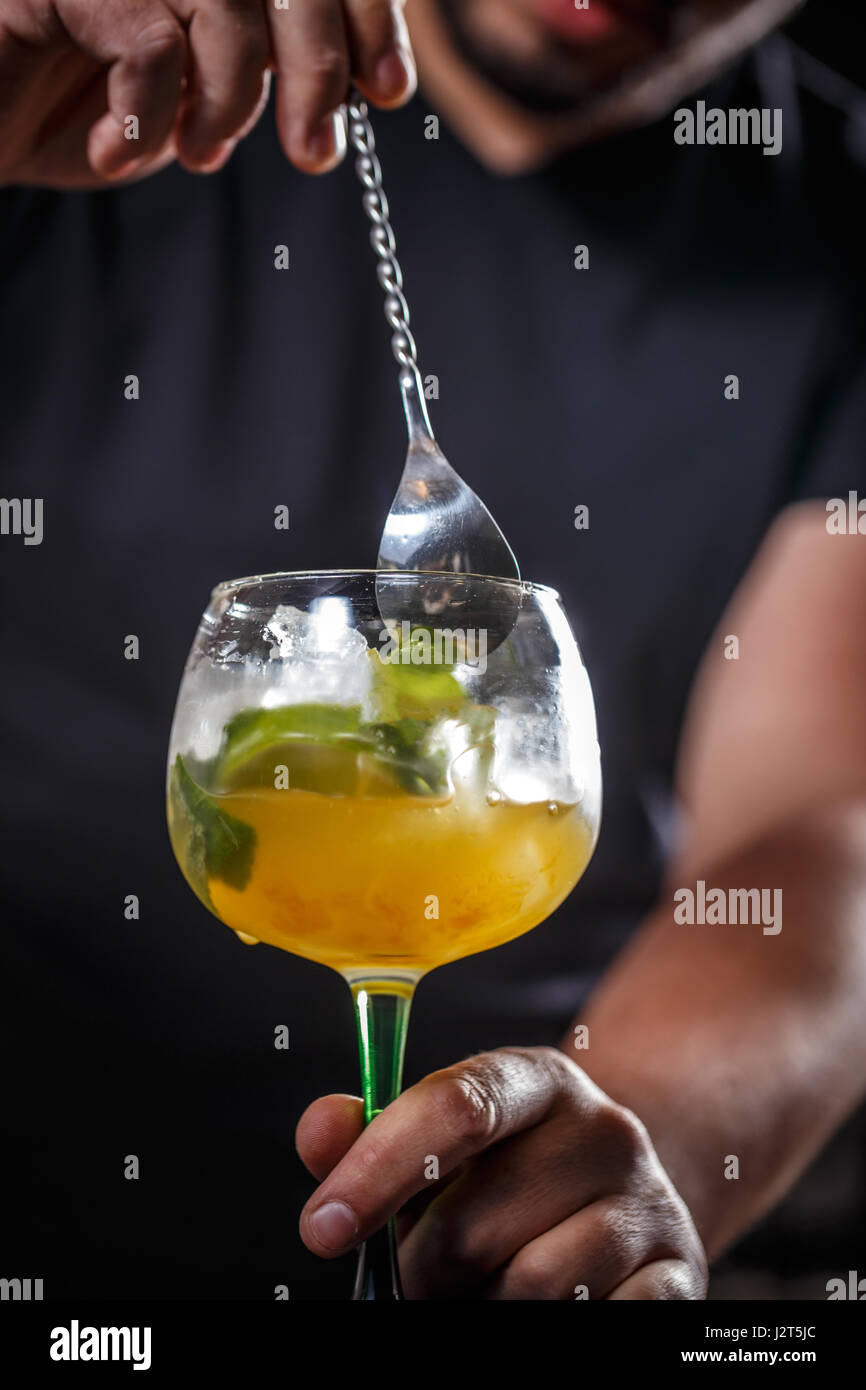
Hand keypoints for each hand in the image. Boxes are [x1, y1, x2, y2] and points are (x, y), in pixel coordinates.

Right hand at [0, 0, 414, 187]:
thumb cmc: (77, 112)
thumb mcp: (191, 102)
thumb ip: (260, 74)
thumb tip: (353, 81)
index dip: (364, 17)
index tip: (389, 91)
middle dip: (318, 68)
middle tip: (314, 153)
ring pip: (223, 0)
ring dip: (228, 100)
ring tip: (200, 154)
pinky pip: (148, 37)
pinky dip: (148, 111)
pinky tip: (118, 148)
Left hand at [296, 1046, 707, 1298]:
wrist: (623, 1208)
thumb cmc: (506, 1180)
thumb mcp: (440, 1146)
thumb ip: (370, 1137)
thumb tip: (320, 1132)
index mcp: (537, 1080)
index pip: (456, 1105)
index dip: (378, 1169)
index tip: (323, 1227)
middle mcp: (604, 1128)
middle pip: (474, 1222)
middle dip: (426, 1267)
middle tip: (428, 1273)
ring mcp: (650, 1202)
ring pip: (533, 1282)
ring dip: (487, 1304)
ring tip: (491, 1286)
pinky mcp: (680, 1273)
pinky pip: (597, 1322)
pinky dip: (552, 1326)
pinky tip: (547, 1304)